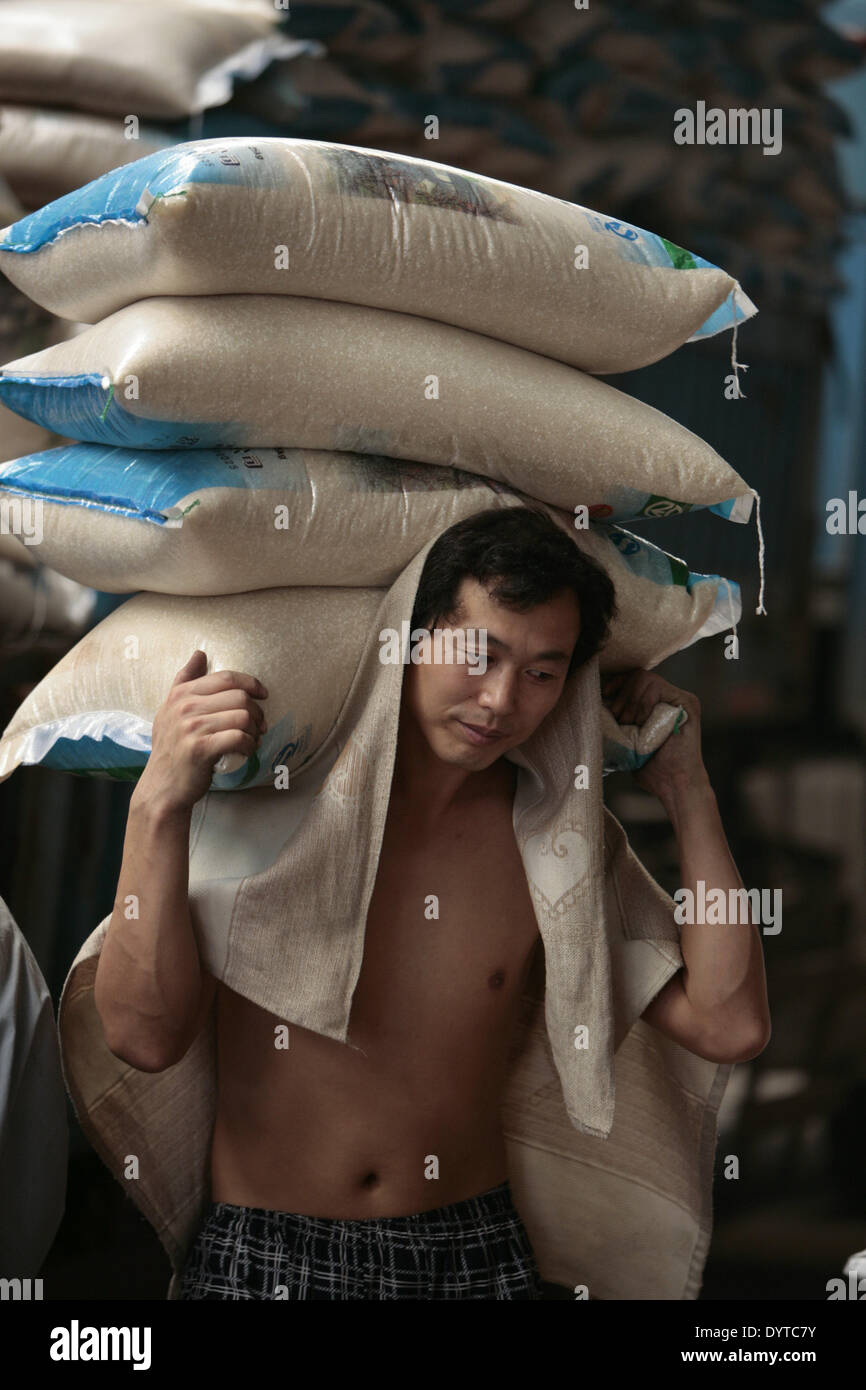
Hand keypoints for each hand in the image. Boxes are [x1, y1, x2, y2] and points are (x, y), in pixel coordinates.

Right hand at [133, 650, 268, 814]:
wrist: (161, 788)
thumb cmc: (171, 749)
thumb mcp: (170, 710)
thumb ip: (184, 680)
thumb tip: (200, 653)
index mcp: (180, 694)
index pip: (226, 677)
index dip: (250, 683)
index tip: (263, 695)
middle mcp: (184, 707)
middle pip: (239, 696)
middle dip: (256, 712)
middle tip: (258, 726)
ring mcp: (191, 727)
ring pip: (243, 717)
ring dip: (254, 731)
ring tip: (251, 740)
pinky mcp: (200, 749)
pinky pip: (239, 738)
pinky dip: (249, 745)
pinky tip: (245, 751)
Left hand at [600, 667, 707, 803]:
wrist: (674, 786)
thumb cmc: (650, 768)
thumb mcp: (627, 739)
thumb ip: (617, 722)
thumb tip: (590, 712)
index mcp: (657, 702)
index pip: (632, 677)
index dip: (616, 682)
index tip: (604, 695)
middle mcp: (670, 696)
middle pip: (636, 675)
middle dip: (621, 695)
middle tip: (618, 719)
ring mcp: (680, 698)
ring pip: (644, 678)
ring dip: (630, 701)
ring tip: (629, 723)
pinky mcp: (687, 703)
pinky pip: (657, 687)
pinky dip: (643, 704)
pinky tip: (642, 722)